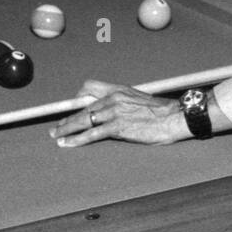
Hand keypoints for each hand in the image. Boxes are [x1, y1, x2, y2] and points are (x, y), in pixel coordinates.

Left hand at [50, 80, 187, 147]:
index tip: (73, 107)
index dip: (78, 98)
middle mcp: (114, 99)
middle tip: (57, 127)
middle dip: (67, 118)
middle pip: (82, 107)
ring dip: (67, 129)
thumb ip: (124, 103)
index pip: (89, 87)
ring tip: (57, 136)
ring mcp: (115, 113)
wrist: (175, 117)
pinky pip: (92, 134)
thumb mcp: (139, 100)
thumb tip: (113, 112)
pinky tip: (68, 144)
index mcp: (119, 90)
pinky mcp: (118, 127)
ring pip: (83, 120)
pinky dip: (77, 139)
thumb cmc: (161, 112)